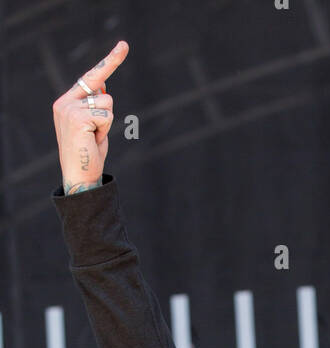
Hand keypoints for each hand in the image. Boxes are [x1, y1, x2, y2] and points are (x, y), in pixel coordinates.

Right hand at [52, 39, 128, 191]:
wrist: (80, 178)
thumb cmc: (89, 155)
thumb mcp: (95, 127)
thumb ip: (97, 106)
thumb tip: (103, 86)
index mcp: (67, 102)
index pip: (90, 78)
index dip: (109, 62)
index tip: (123, 46)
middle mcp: (65, 102)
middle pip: (102, 89)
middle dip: (109, 90)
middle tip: (110, 90)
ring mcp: (69, 108)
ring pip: (107, 103)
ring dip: (107, 124)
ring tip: (94, 139)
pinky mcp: (77, 117)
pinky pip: (106, 115)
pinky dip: (105, 130)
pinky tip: (93, 139)